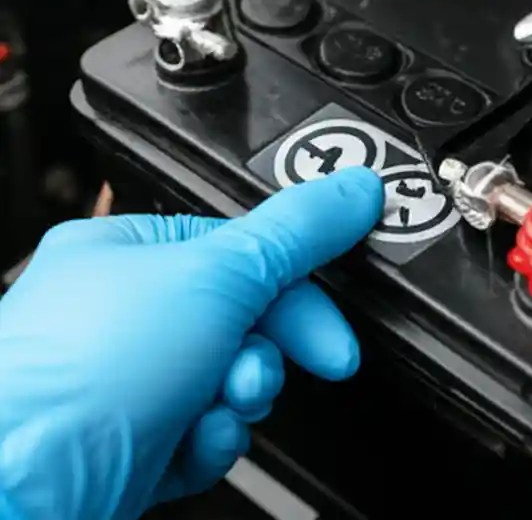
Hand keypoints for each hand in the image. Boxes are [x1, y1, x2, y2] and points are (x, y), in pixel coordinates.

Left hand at [0, 167, 382, 518]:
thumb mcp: (216, 275)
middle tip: (283, 368)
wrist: (22, 485)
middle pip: (243, 322)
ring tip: (224, 406)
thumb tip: (355, 188)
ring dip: (243, 398)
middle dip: (267, 352)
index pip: (242, 253)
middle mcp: (121, 316)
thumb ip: (299, 232)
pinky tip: (197, 442)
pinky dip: (214, 441)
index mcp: (126, 252)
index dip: (297, 288)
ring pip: (230, 382)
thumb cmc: (82, 374)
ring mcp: (125, 385)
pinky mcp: (132, 446)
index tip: (333, 323)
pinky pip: (205, 435)